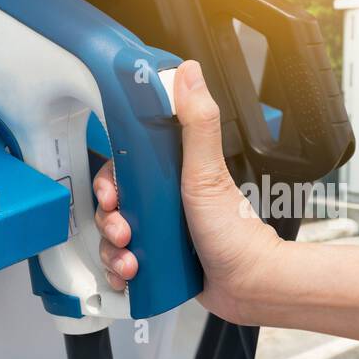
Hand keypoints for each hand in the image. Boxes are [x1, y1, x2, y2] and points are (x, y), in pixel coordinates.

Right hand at [93, 60, 282, 322]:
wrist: (249, 285)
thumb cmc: (235, 231)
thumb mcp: (206, 172)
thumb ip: (197, 123)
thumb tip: (188, 73)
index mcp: (170, 176)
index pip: (122, 169)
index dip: (108, 183)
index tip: (112, 195)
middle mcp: (161, 203)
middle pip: (112, 206)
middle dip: (108, 222)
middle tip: (123, 232)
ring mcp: (158, 234)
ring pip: (112, 238)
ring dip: (111, 251)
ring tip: (130, 261)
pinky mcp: (158, 263)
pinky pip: (122, 266)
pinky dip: (119, 273)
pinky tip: (129, 276)